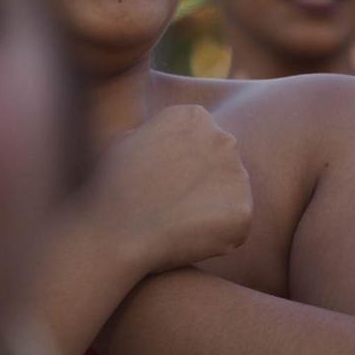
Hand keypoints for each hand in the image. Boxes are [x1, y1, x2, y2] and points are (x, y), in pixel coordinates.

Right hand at [80, 105, 252, 275]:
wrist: (114, 231)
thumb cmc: (112, 187)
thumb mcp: (130, 140)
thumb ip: (163, 135)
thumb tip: (177, 143)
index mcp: (194, 116)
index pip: (203, 140)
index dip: (184, 166)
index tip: (163, 183)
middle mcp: (223, 138)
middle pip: (221, 164)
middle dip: (204, 184)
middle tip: (172, 207)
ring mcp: (236, 174)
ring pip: (231, 195)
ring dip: (212, 209)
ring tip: (178, 223)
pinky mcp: (242, 210)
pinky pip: (236, 225)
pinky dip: (218, 236)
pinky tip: (188, 238)